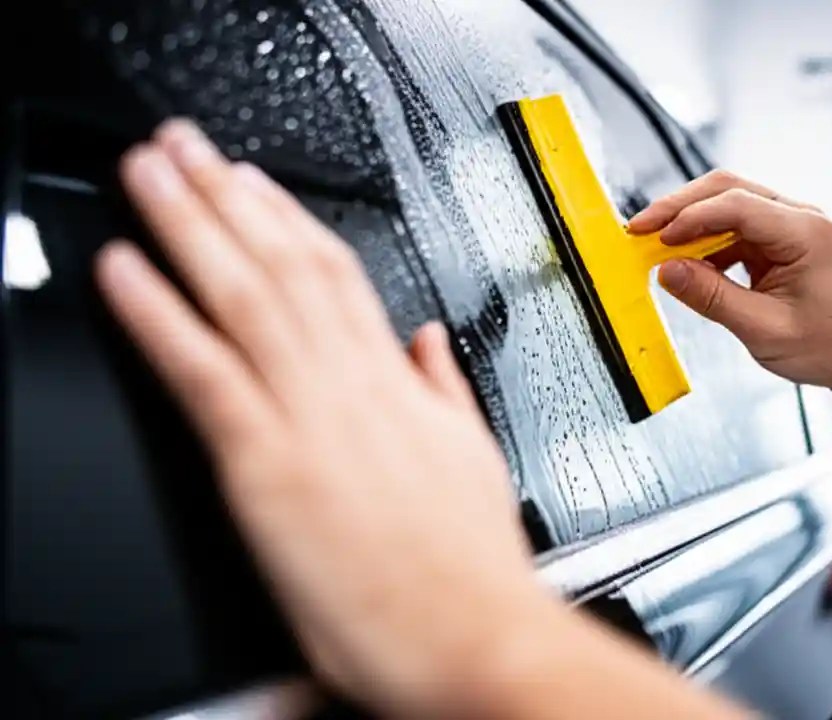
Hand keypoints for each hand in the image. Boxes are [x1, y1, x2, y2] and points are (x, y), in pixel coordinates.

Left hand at [97, 120, 554, 715]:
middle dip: (226, 197)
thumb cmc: (473, 568)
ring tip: (151, 173)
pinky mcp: (267, 466)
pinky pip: (203, 370)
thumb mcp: (472, 459)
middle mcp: (349, 388)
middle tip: (182, 146)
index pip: (336, 279)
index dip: (287, 222)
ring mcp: (307, 419)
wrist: (475, 637)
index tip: (254, 183)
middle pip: (280, 267)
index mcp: (396, 387)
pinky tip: (124, 270)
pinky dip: (159, 313)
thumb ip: (444, 390)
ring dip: (189, 224)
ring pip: (243, 296)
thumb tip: (427, 344)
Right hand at [629, 170, 831, 390]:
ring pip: (727, 202)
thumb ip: (713, 299)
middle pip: (728, 189)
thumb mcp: (763, 331)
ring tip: (654, 245)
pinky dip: (704, 239)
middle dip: (680, 206)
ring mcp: (789, 225)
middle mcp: (800, 218)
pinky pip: (733, 226)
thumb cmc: (825, 347)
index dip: (690, 217)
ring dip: (689, 221)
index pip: (738, 205)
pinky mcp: (778, 238)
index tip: (654, 237)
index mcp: (805, 233)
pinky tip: (685, 263)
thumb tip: (666, 271)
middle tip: (639, 228)